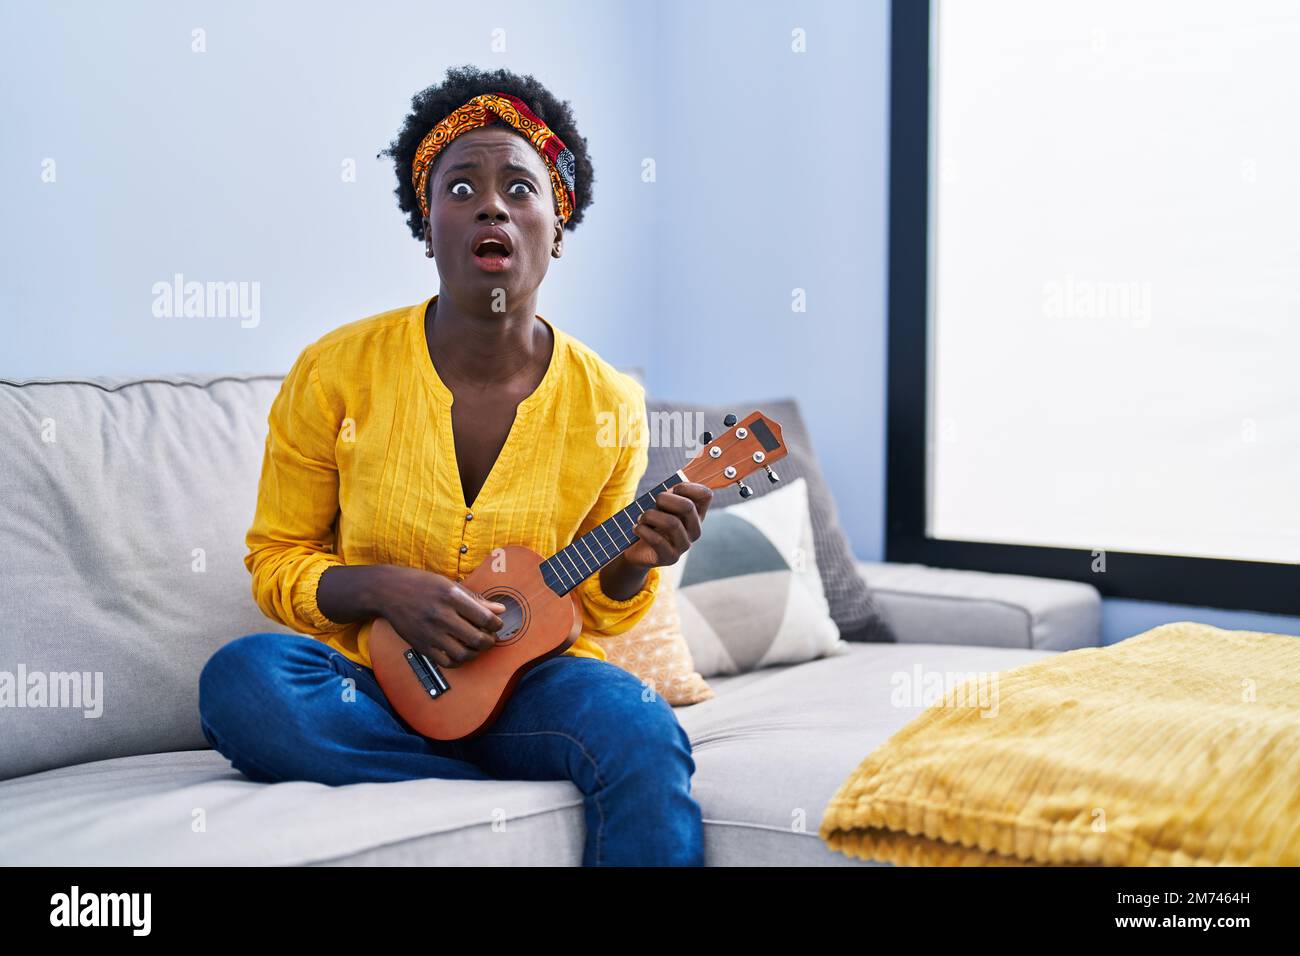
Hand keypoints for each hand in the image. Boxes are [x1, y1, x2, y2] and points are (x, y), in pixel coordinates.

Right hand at [371, 566, 505, 667]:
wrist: (388, 592)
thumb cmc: (421, 585)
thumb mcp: (449, 585)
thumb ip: (475, 600)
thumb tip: (499, 610)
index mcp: (451, 596)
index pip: (484, 617)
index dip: (496, 624)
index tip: (497, 624)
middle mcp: (441, 615)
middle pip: (477, 638)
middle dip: (490, 641)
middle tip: (490, 637)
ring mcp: (430, 633)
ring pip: (464, 654)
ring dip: (476, 653)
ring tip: (477, 646)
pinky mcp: (422, 646)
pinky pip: (446, 662)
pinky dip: (458, 661)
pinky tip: (461, 652)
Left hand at [623, 481, 712, 568]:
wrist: (638, 549)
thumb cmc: (651, 521)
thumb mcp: (660, 505)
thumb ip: (668, 495)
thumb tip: (669, 490)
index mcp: (697, 514)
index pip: (706, 495)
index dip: (688, 487)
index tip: (672, 488)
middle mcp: (695, 530)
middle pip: (687, 507)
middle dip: (665, 499)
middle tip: (653, 502)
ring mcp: (684, 545)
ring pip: (672, 524)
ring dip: (650, 515)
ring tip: (641, 517)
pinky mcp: (671, 558)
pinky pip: (658, 541)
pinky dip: (643, 530)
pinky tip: (636, 528)